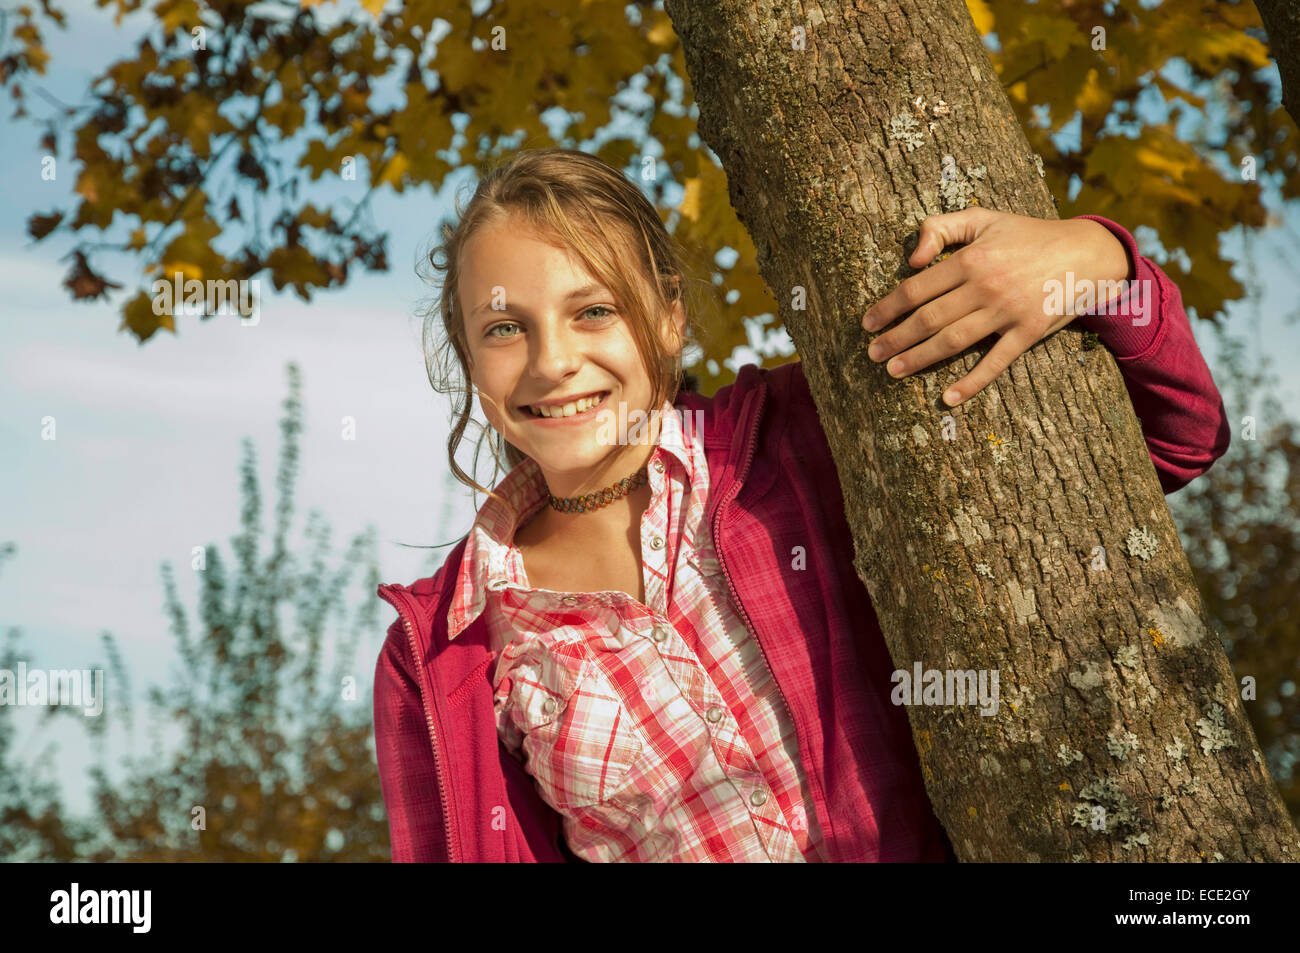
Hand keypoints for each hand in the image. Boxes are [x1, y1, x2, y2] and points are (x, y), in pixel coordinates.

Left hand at [860, 208, 1130, 405]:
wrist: (1087, 252)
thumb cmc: (1027, 235)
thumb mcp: (984, 218)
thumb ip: (941, 228)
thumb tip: (911, 259)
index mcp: (971, 259)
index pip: (916, 288)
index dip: (888, 307)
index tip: (867, 323)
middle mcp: (986, 286)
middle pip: (929, 318)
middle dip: (896, 338)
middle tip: (872, 354)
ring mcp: (1007, 312)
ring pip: (953, 340)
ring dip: (920, 358)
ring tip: (892, 372)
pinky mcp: (1028, 332)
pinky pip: (996, 362)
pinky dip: (972, 382)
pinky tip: (947, 398)